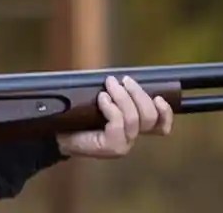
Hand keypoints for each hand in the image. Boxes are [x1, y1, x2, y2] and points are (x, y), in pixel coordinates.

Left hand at [55, 76, 173, 158]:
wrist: (57, 135)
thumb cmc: (77, 117)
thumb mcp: (99, 102)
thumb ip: (115, 95)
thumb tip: (123, 77)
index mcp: (133, 129)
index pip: (160, 126)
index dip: (165, 112)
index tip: (159, 96)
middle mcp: (131, 138)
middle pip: (150, 117)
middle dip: (138, 94)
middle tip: (123, 80)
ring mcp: (122, 144)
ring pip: (135, 118)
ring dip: (123, 96)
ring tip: (109, 84)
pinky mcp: (111, 146)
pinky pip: (118, 122)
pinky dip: (111, 106)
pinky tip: (102, 98)